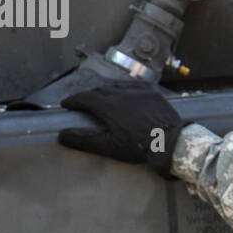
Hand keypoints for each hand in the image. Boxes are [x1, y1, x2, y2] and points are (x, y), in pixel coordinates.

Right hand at [58, 80, 187, 176]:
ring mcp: (138, 91)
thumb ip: (83, 141)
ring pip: (116, 86)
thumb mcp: (108, 147)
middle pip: (99, 90)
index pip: (84, 98)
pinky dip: (123, 89)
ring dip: (105, 91)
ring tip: (101, 98)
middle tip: (83, 103)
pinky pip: (133, 86)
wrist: (170, 141)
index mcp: (108, 106)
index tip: (67, 104)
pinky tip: (124, 94)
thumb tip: (62, 136)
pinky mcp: (152, 92)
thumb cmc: (139, 146)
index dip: (73, 100)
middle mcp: (121, 93)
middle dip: (88, 96)